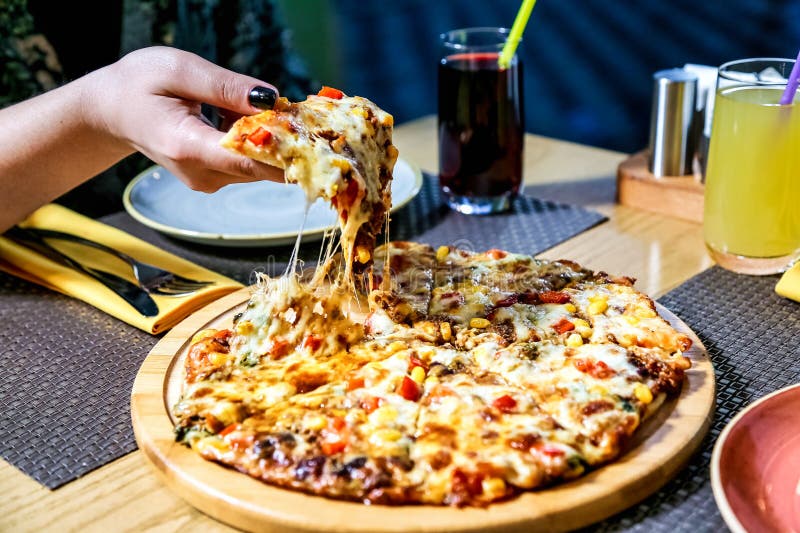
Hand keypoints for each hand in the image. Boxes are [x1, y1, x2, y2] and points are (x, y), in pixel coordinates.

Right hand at [90, 46, 283, 191]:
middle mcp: (200, 174)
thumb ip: (226, 86)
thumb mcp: (180, 69)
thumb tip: (271, 99)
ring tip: (250, 104)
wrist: (110, 111)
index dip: (286, 148)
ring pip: (259, 165)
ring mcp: (207, 181)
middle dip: (284, 139)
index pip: (250, 161)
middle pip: (261, 166)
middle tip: (293, 108)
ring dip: (269, 138)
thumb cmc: (139, 84)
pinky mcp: (213, 179)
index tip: (308, 130)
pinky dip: (254, 141)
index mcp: (188, 147)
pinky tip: (238, 116)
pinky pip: (248, 163)